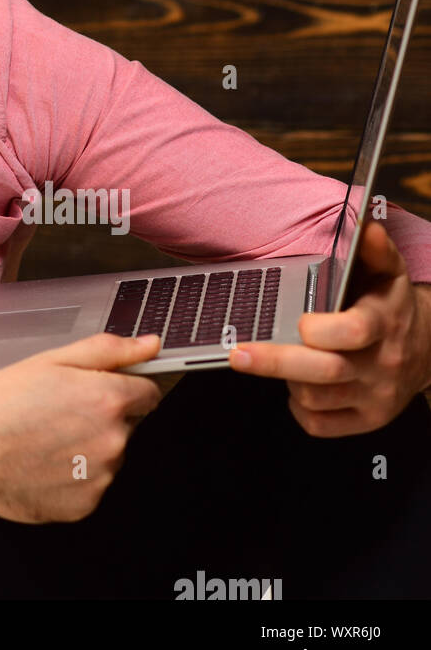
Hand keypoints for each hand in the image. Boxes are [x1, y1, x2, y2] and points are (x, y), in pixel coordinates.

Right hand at [0, 332, 162, 522]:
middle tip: (57, 411)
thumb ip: (108, 350)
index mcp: (108, 400)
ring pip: (107, 455)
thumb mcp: (50, 360)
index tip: (99, 389)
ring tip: (44, 437)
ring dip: (87, 447)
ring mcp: (100, 477)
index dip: (123, 386)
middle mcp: (113, 441)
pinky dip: (72, 475)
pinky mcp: (85, 505)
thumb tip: (149, 345)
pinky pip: (90, 484)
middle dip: (100, 416)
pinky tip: (42, 461)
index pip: (148, 392)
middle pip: (126, 424)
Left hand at [228, 221, 430, 435]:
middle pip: (325, 371)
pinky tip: (297, 385)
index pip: (354, 332)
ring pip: (316, 397)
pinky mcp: (365, 420)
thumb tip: (364, 225)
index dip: (322, 331)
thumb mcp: (388, 273)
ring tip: (279, 359)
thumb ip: (374, 249)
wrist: (426, 350)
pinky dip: (300, 408)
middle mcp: (380, 364)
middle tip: (239, 354)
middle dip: (276, 362)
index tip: (299, 323)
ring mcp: (374, 397)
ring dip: (288, 380)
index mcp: (383, 323)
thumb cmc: (390, 306)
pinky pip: (319, 424)